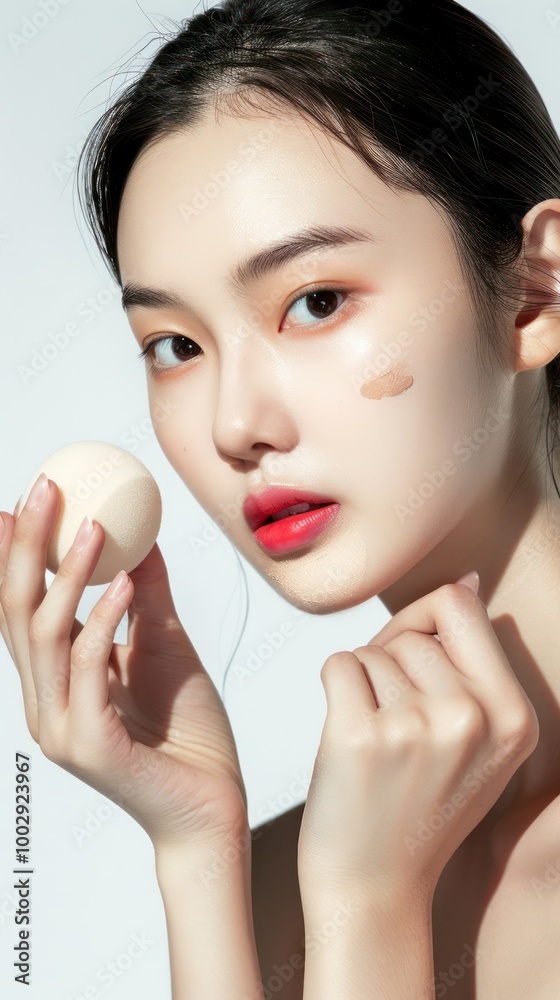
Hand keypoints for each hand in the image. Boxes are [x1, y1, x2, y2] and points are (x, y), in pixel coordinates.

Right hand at [0, 477, 247, 854]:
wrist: (213, 806)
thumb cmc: (188, 733)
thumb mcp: (164, 646)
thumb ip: (145, 598)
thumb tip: (141, 539)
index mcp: (55, 680)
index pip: (21, 607)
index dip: (15, 553)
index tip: (21, 499)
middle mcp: (46, 701)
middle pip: (19, 612)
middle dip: (26, 546)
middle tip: (43, 488)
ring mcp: (61, 726)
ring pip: (45, 636)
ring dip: (67, 573)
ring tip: (95, 524)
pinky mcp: (89, 746)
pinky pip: (88, 669)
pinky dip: (103, 620)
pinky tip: (125, 582)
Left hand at [297, 578, 538, 901]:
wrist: (376, 887)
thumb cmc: (418, 806)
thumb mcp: (478, 741)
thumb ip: (473, 662)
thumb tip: (465, 581)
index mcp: (513, 716)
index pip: (461, 607)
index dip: (423, 619)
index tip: (411, 656)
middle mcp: (472, 718)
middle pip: (411, 632)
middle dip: (391, 662)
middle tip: (392, 720)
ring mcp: (416, 728)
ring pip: (372, 650)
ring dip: (364, 684)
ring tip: (378, 741)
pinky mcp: (359, 737)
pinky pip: (338, 665)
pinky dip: (334, 692)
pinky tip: (349, 738)